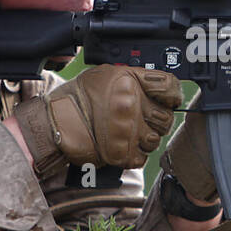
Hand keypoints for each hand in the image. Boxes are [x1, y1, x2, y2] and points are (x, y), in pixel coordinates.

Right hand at [14, 64, 181, 173]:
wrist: (58, 123)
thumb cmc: (80, 98)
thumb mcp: (107, 73)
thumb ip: (136, 77)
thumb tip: (158, 83)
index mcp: (129, 83)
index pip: (171, 86)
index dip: (172, 94)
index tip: (169, 98)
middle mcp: (132, 106)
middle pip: (166, 117)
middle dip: (157, 119)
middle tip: (141, 118)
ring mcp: (129, 132)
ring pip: (156, 139)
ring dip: (145, 138)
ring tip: (128, 131)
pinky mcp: (124, 153)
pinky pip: (143, 156)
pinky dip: (134, 152)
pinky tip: (122, 143)